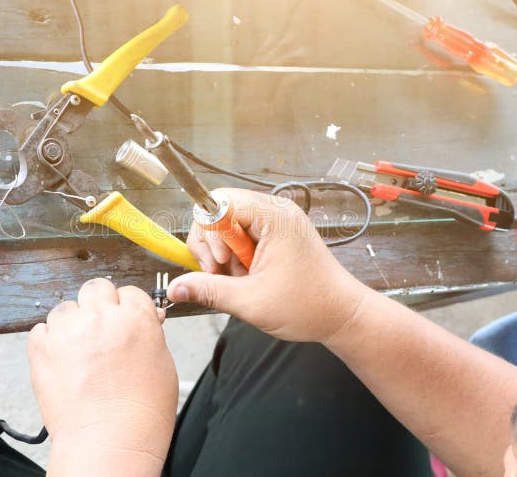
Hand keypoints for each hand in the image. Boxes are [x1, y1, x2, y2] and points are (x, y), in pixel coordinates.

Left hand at [27, 279, 176, 474]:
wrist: (109, 443)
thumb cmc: (141, 414)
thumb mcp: (163, 365)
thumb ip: (150, 334)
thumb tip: (145, 321)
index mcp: (136, 318)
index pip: (128, 292)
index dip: (124, 307)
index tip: (121, 318)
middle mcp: (101, 318)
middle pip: (95, 288)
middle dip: (97, 306)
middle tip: (99, 330)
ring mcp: (69, 331)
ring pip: (65, 308)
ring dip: (70, 324)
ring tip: (78, 352)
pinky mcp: (42, 348)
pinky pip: (40, 330)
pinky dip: (48, 342)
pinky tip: (61, 361)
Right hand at [167, 188, 365, 343]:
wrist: (341, 315)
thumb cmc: (309, 305)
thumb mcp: (251, 301)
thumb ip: (208, 290)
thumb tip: (175, 287)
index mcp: (274, 217)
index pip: (219, 202)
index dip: (210, 233)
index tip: (218, 263)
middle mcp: (275, 211)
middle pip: (218, 211)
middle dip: (213, 245)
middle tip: (224, 274)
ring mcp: (276, 222)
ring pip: (226, 225)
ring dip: (224, 254)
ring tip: (241, 278)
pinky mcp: (275, 234)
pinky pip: (240, 235)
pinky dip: (236, 257)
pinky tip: (248, 276)